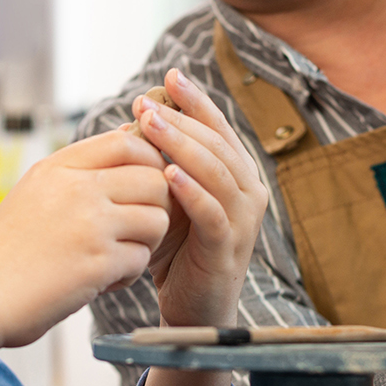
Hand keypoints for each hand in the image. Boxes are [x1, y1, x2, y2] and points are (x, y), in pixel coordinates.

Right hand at [0, 131, 170, 373]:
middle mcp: (76, 189)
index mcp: (57, 168)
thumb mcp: (35, 193)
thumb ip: (80, 169)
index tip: (143, 187)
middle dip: (156, 206)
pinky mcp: (97, 263)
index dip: (149, 161)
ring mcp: (89, 225)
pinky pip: (142, 259)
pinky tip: (103, 281)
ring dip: (146, 242)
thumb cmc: (8, 251)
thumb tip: (132, 135)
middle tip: (137, 229)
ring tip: (118, 256)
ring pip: (157, 219)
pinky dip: (129, 274)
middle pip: (154, 179)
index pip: (127, 141)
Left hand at [129, 68, 267, 327]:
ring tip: (150, 126)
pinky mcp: (228, 248)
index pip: (219, 128)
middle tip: (146, 103)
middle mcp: (249, 192)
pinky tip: (168, 175)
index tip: (170, 75)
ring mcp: (243, 221)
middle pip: (217, 144)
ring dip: (182, 146)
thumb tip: (135, 118)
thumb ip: (163, 164)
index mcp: (239, 175)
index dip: (196, 101)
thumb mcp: (171, 200)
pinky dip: (191, 191)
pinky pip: (213, 213)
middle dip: (182, 119)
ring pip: (216, 172)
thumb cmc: (179, 252)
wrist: (192, 309)